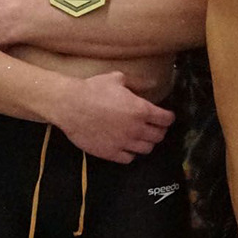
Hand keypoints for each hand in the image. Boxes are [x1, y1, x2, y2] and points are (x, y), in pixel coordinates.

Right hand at [50, 72, 175, 162]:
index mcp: (141, 110)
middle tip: (154, 127)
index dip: (168, 118)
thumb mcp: (117, 78)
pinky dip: (131, 153)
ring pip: (146, 149)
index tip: (166, 117)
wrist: (69, 105)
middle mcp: (136, 129)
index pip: (166, 119)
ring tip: (142, 137)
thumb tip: (154, 83)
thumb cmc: (93, 89)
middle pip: (158, 136)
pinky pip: (129, 158)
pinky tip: (127, 146)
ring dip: (147, 143)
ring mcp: (124, 143)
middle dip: (159, 131)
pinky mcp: (111, 153)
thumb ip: (138, 83)